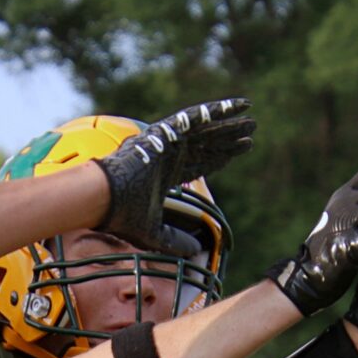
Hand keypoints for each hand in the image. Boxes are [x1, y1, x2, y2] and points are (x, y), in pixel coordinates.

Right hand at [94, 99, 254, 257]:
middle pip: (207, 144)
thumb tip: (194, 251)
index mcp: (167, 173)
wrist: (106, 198)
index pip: (201, 163)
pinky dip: (217, 110)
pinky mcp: (165, 131)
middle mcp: (169, 154)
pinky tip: (236, 106)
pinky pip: (196, 117)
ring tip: (250, 119)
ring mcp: (167, 141)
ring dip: (229, 123)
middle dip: (229, 138)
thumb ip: (175, 240)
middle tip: (251, 130)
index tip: (241, 150)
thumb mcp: (155, 234)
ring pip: (206, 129)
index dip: (222, 157)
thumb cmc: (124, 215)